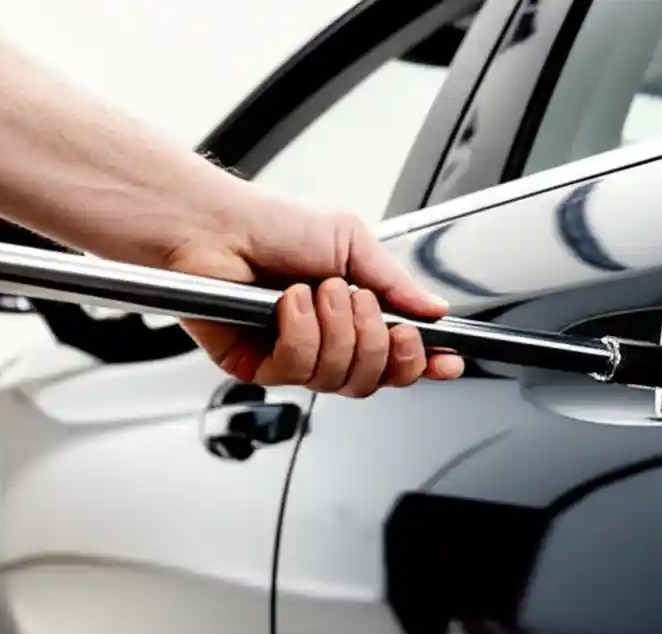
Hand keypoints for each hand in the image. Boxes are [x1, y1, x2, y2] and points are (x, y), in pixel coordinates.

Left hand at [163, 185, 464, 395]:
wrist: (216, 226)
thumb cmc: (272, 225)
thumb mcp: (350, 242)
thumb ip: (395, 282)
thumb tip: (434, 309)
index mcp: (354, 314)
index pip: (398, 356)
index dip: (424, 364)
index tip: (445, 360)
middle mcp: (327, 341)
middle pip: (376, 379)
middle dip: (377, 342)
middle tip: (360, 301)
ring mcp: (294, 358)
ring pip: (341, 380)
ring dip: (335, 331)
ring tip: (317, 291)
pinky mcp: (259, 368)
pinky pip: (298, 371)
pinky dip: (299, 333)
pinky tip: (288, 304)